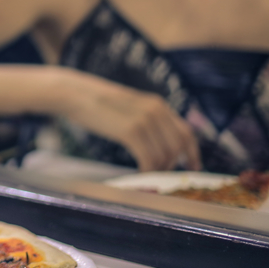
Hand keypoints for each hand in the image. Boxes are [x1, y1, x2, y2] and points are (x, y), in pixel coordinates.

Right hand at [59, 71, 200, 171]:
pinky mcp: (131, 131)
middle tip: (159, 174)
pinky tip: (138, 172)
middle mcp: (156, 110)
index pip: (186, 132)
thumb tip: (159, 143)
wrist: (75, 93)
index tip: (193, 168)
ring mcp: (144, 120)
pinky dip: (146, 170)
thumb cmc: (97, 102)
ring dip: (157, 169)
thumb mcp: (130, 106)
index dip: (193, 153)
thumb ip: (147, 119)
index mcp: (158, 104)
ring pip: (164, 156)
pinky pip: (149, 159)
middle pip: (178, 147)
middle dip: (172, 165)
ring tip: (144, 172)